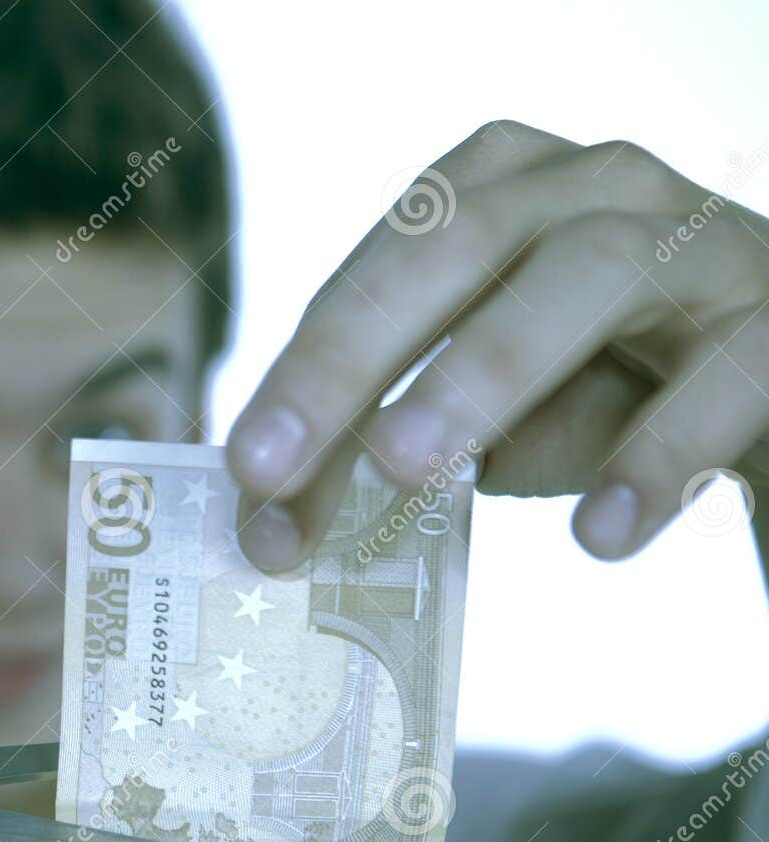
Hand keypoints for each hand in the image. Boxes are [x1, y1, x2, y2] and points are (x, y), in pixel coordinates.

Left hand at [225, 120, 768, 568]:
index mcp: (495, 190)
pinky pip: (726, 374)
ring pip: (587, 274)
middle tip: (272, 466)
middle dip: (351, 355)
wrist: (765, 380)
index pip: (376, 276)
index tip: (245, 473)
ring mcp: (696, 242)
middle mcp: (592, 187)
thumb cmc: (603, 381)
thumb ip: (382, 439)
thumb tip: (268, 526)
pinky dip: (658, 453)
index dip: (304, 372)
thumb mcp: (481, 407)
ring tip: (406, 470)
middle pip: (454, 247)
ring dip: (484, 371)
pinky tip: (599, 532)